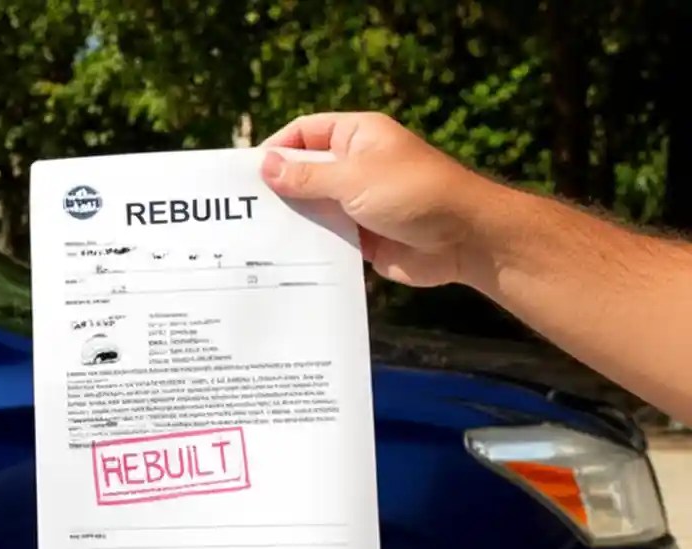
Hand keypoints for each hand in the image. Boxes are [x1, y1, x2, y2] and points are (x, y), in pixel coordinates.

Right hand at [260, 112, 491, 287]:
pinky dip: (309, 244)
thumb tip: (264, 166)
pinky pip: (327, 237)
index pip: (306, 132)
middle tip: (243, 208)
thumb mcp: (353, 178)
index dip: (277, 148)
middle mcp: (356, 166)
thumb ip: (306, 176)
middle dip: (279, 188)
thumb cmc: (415, 193)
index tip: (248, 172)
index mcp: (357, 137)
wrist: (466, 239)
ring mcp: (359, 202)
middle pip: (305, 172)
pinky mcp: (363, 236)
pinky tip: (282, 256)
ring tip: (254, 235)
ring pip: (314, 207)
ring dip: (293, 219)